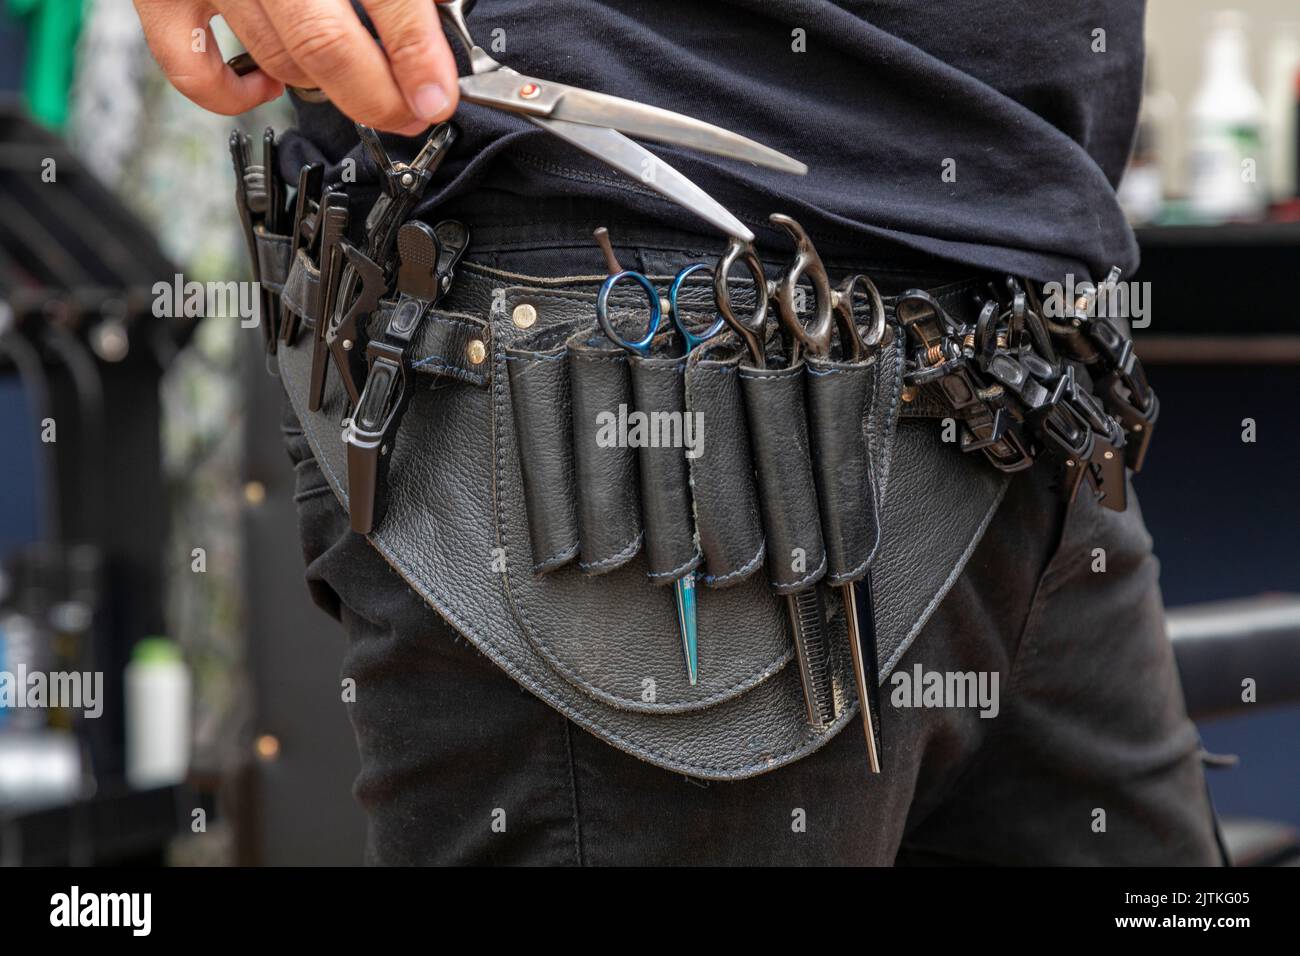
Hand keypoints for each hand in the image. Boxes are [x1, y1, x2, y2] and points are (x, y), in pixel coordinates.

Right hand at [132, 0, 458, 133]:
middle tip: (409, 114)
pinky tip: (268, 84)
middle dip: (377, 97)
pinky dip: (233, 93)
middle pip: (325, 45)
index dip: (419, 58)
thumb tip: (443, 8)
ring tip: (357, 83)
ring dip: (325, 86)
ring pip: (277, 59)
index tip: (436, 97)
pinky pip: (193, 68)